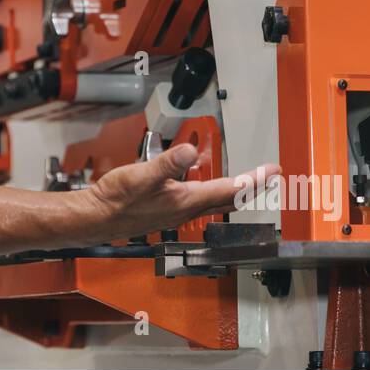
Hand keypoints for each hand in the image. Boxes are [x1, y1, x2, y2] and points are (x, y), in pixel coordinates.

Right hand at [82, 143, 279, 241]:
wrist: (96, 218)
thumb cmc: (117, 201)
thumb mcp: (142, 175)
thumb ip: (167, 163)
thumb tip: (190, 152)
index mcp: (186, 201)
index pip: (231, 190)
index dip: (255, 179)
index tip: (273, 170)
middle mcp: (186, 210)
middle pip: (229, 199)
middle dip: (251, 187)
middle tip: (268, 176)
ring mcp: (177, 212)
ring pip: (214, 201)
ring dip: (233, 190)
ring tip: (245, 179)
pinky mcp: (166, 210)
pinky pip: (197, 200)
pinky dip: (209, 190)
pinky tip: (199, 180)